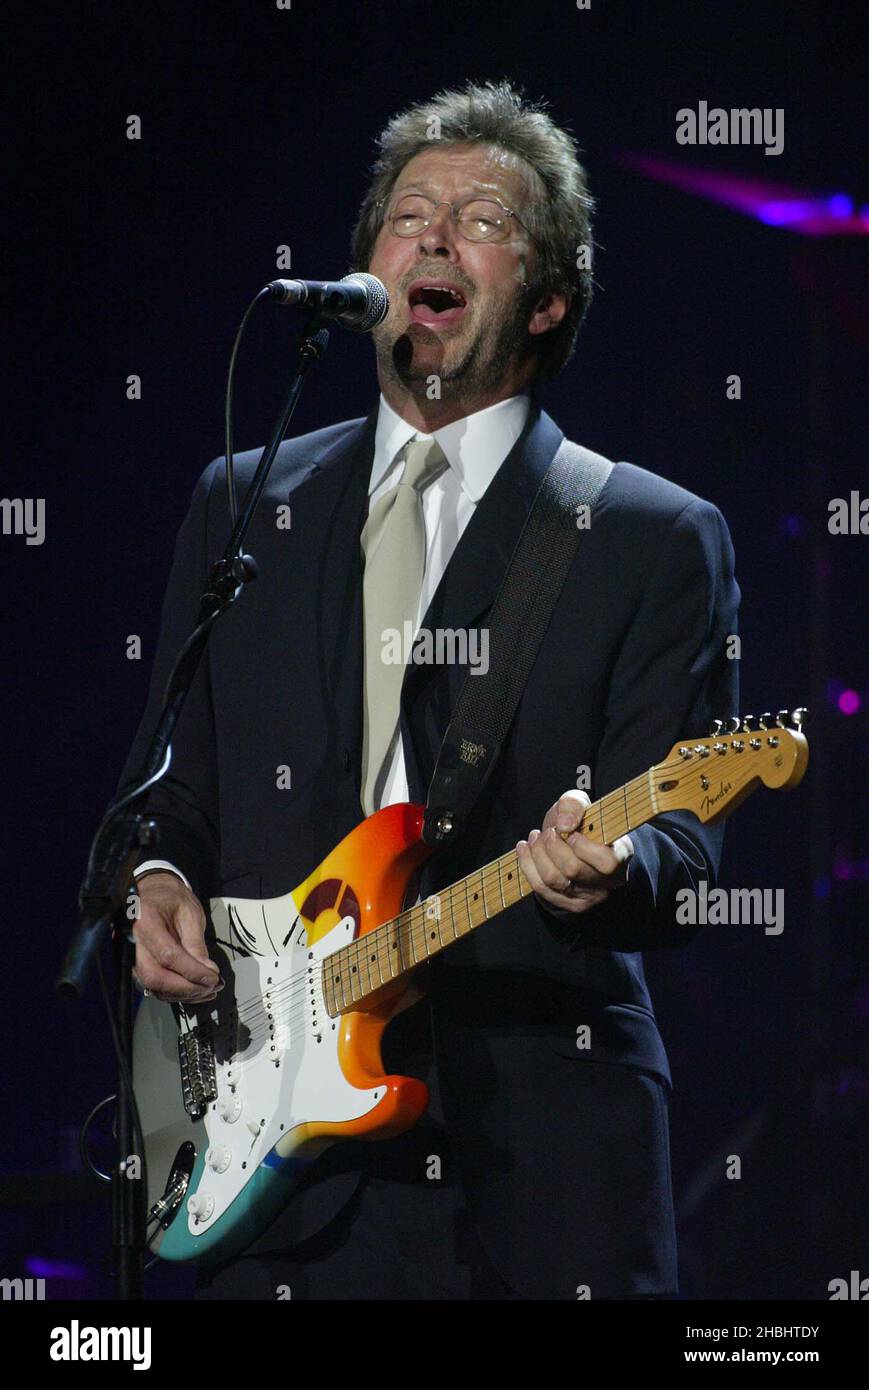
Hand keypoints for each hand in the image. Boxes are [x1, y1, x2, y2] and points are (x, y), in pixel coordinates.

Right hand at [132, 872, 221, 1003]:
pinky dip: (177, 994)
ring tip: (210, 990)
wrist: (154, 894)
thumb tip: (208, 972)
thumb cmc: (172, 899)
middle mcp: (134, 943)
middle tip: (212, 987)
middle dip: (186, 988)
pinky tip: (198, 990)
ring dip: (184, 995)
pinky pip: (155, 987)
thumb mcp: (190, 914)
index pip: (168, 955)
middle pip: (155, 978)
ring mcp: (133, 958)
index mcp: (146, 922)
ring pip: (154, 987)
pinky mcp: (139, 967)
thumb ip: (196, 944)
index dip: (192, 971)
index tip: (214, 977)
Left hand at [516, 789, 633, 917]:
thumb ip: (574, 805)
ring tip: (535, 836)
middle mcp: (607, 882)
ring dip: (538, 854)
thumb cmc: (582, 822)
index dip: (583, 847)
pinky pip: (541, 888)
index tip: (570, 832)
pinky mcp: (568, 903)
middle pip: (572, 870)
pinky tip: (525, 848)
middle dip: (552, 846)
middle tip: (548, 831)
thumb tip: (564, 824)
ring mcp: (587, 896)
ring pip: (553, 879)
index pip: (607, 862)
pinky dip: (527, 865)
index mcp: (620, 856)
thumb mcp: (581, 802)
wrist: (574, 843)